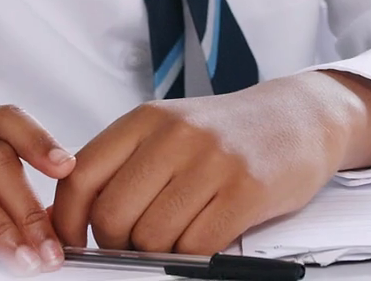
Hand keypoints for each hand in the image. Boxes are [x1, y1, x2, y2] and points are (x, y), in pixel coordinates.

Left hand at [50, 71, 370, 255]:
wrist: (302, 116)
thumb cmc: (231, 132)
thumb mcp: (170, 129)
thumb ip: (127, 164)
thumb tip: (80, 220)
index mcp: (147, 119)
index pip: (80, 176)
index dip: (68, 221)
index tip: (74, 242)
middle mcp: (176, 135)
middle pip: (113, 215)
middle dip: (117, 244)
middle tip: (135, 245)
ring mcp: (212, 161)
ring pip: (153, 238)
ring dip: (160, 252)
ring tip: (180, 234)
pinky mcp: (246, 190)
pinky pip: (197, 247)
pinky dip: (194, 255)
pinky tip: (206, 235)